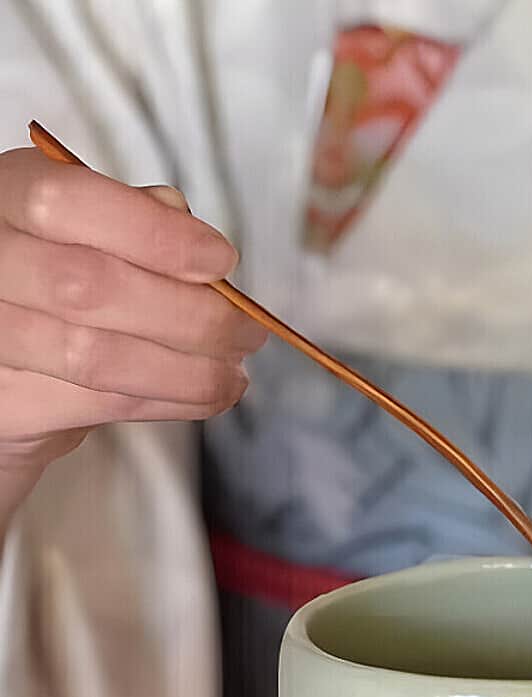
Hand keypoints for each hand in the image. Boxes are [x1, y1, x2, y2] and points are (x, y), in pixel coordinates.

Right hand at [0, 147, 265, 477]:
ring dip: (190, 369)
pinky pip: (101, 404)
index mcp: (5, 196)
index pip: (66, 202)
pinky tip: (207, 393)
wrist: (10, 368)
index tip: (222, 260)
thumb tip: (195, 236)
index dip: (156, 234)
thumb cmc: (61, 281)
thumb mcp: (89, 230)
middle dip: (192, 314)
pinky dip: (172, 400)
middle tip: (247, 329)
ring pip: (98, 356)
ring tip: (235, 370)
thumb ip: (136, 219)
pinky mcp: (4, 404)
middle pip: (89, 287)